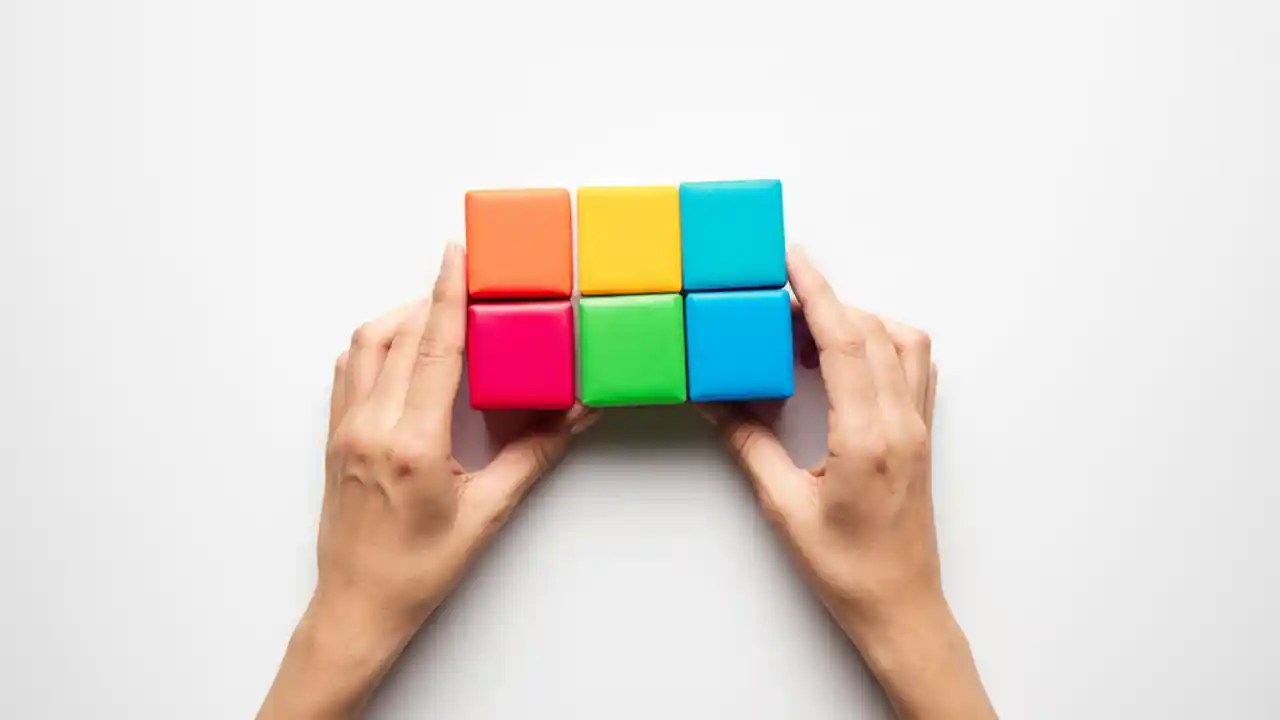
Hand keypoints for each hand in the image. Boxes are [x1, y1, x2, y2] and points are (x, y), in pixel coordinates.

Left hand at [259, 245, 598, 719]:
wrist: (358, 607)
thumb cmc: (420, 571)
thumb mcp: (488, 514)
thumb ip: (533, 454)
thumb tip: (575, 412)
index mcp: (412, 444)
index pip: (435, 348)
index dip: (448, 294)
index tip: (457, 252)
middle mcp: (371, 427)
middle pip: (401, 335)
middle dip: (435, 298)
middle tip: (469, 279)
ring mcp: (345, 429)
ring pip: (367, 345)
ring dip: (404, 318)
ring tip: (441, 313)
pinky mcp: (334, 436)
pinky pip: (350, 369)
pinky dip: (378, 344)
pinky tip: (404, 349)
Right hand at [703, 248, 994, 718]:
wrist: (901, 606)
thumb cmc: (847, 569)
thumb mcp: (784, 507)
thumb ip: (749, 444)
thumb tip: (715, 400)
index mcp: (869, 436)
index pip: (846, 340)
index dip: (817, 292)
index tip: (791, 258)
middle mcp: (904, 421)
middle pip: (871, 330)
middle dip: (824, 302)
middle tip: (776, 301)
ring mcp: (920, 426)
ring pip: (900, 341)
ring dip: (855, 321)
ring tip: (806, 333)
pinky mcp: (922, 434)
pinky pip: (912, 366)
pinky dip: (879, 344)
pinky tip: (845, 359)